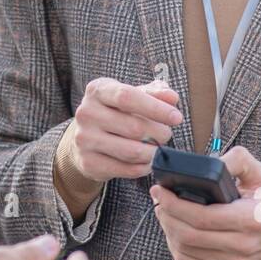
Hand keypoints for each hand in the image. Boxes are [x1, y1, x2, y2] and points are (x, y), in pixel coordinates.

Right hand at [66, 77, 183, 182]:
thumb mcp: (132, 95)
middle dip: (159, 133)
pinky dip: (143, 167)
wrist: (85, 137)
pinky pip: (126, 169)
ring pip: (131, 151)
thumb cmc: (115, 111)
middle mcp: (86, 113)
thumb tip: (172, 98)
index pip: (127, 97)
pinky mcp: (88, 163)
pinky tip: (148, 161)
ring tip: (159, 148)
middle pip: (133, 127)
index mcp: (97, 90)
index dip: (155, 108)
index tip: (176, 117)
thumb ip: (154, 93)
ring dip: (153, 152)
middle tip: (166, 134)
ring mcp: (84, 139)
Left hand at [150, 145, 260, 259]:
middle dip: (166, 214)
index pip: (202, 216)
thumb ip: (237, 160)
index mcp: (251, 220)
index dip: (174, 204)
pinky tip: (174, 231)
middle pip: (189, 234)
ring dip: (168, 230)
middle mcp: (242, 246)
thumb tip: (208, 162)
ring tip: (164, 212)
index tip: (160, 190)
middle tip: (158, 199)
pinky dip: (176, 246)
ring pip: (186, 251)